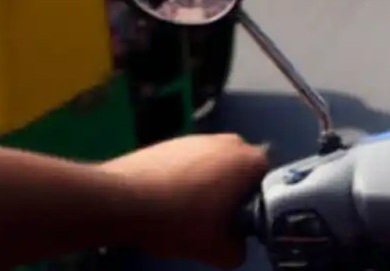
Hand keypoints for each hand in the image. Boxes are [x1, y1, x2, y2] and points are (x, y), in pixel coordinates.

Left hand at [102, 134, 268, 268]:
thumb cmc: (177, 220)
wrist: (119, 200)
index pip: (270, 182)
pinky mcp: (173, 141)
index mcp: (250, 160)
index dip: (256, 205)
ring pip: (216, 166)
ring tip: (186, 211)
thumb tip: (237, 244)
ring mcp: (199, 137)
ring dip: (208, 186)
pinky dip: (185, 179)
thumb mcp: (217, 251)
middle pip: (242, 172)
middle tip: (214, 220)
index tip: (238, 223)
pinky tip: (168, 200)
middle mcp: (230, 140)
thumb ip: (239, 250)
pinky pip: (191, 161)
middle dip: (232, 193)